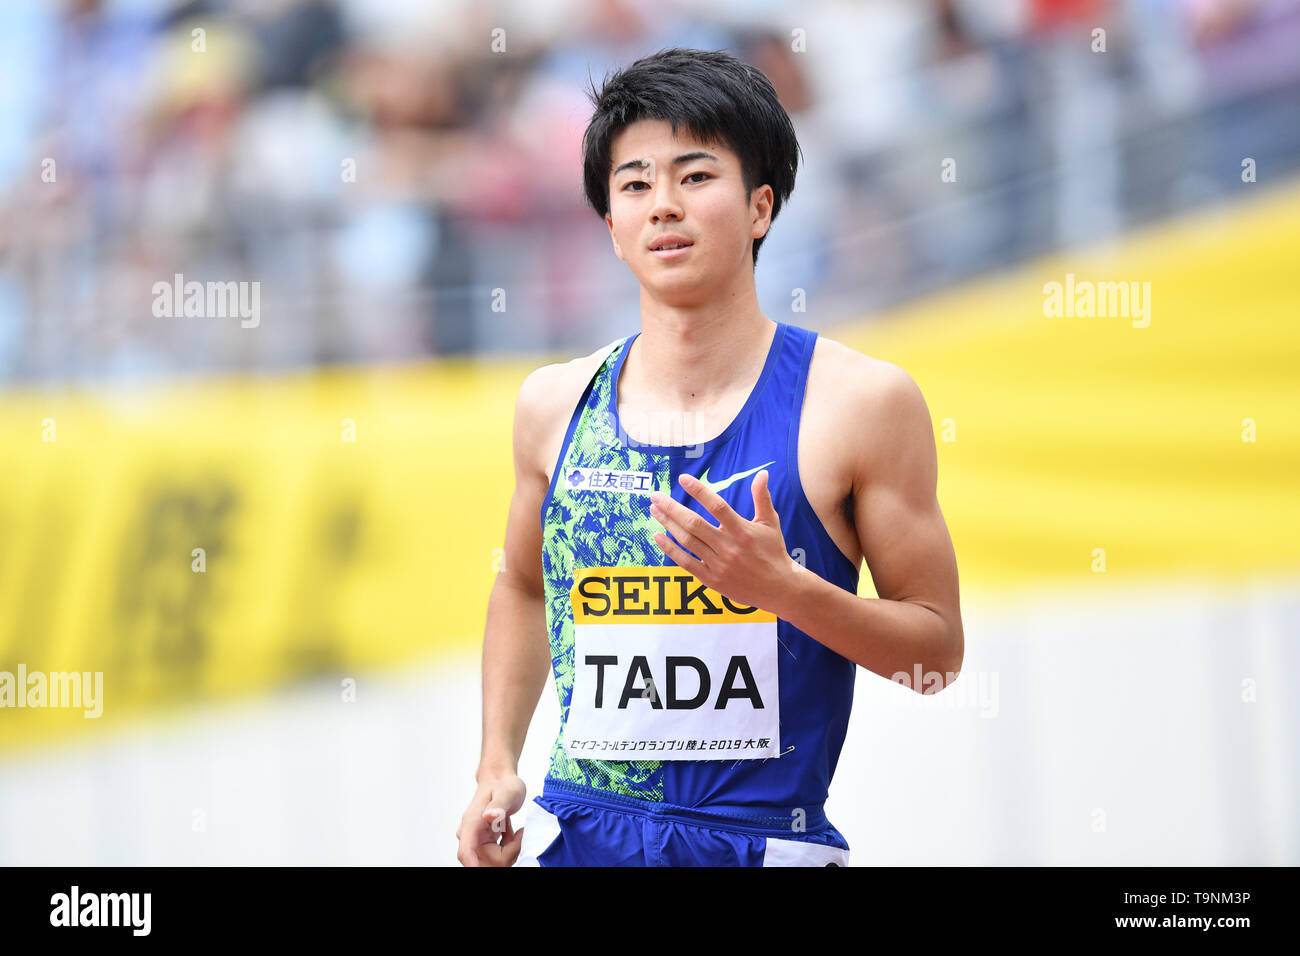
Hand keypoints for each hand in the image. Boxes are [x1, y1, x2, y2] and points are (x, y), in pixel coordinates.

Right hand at [456, 772, 525, 865]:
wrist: (500, 779)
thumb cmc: (503, 784)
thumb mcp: (508, 792)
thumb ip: (499, 805)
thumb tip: (489, 816)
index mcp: (472, 823)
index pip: (465, 852)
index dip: (473, 866)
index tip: (483, 870)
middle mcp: (471, 834)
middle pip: (485, 862)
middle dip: (506, 855)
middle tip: (519, 836)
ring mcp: (477, 839)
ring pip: (492, 861)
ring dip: (509, 851)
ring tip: (516, 832)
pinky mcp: (484, 842)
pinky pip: (497, 857)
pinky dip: (508, 849)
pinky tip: (511, 833)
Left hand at [649, 469, 800, 615]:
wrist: (779, 588)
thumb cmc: (774, 552)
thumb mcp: (770, 523)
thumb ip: (762, 497)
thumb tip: (763, 473)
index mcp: (742, 530)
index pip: (717, 506)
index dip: (699, 491)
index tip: (683, 478)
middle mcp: (728, 547)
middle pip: (694, 523)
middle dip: (672, 508)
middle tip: (656, 496)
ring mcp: (718, 564)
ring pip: (687, 541)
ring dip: (668, 524)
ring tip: (655, 510)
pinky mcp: (712, 579)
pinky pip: (686, 563)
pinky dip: (670, 549)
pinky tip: (658, 536)